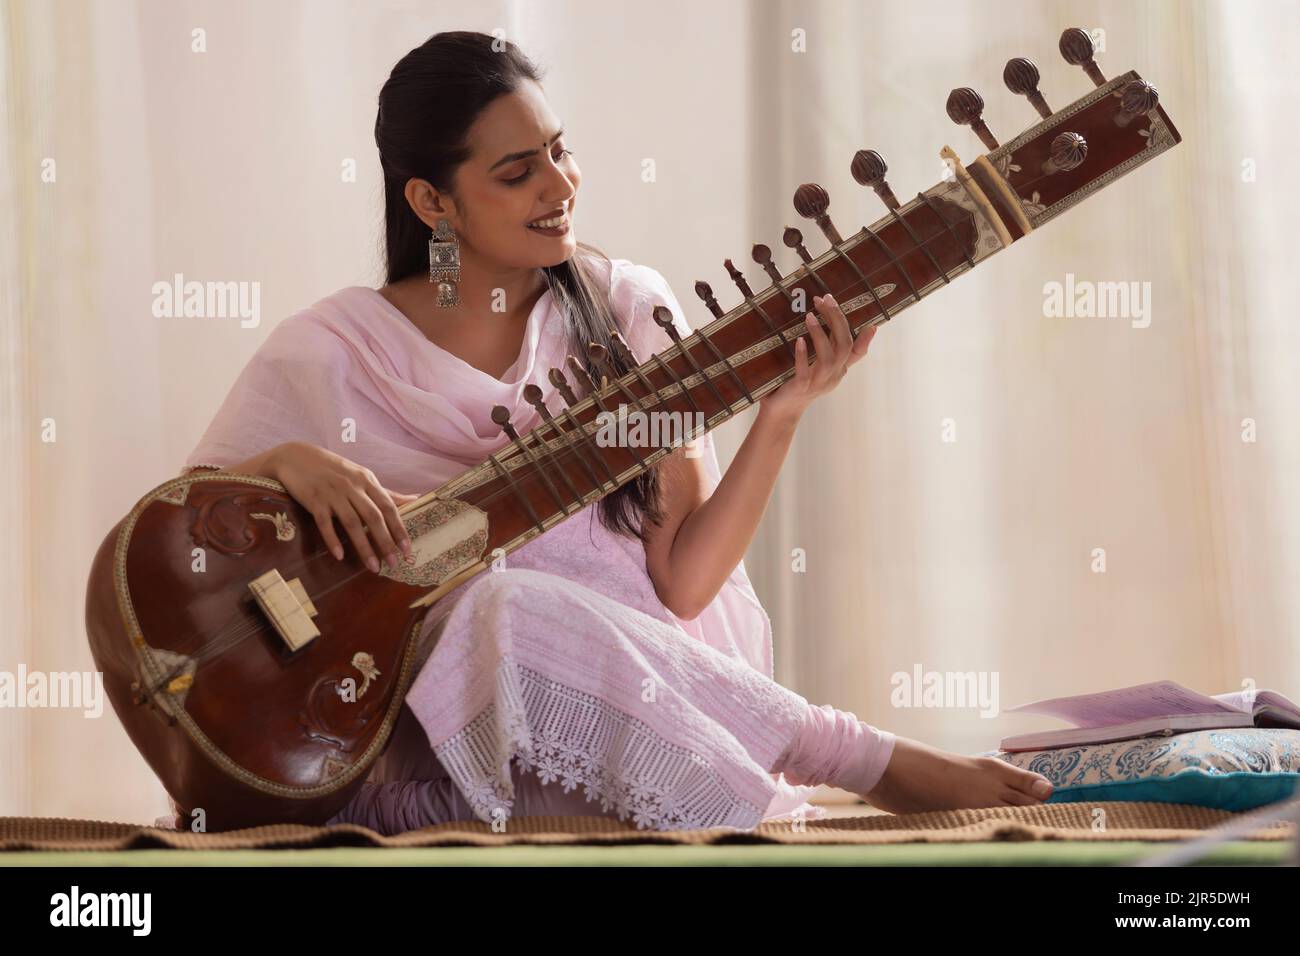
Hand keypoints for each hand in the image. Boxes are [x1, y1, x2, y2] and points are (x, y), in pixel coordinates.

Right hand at [268, 441, 418, 572]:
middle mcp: (352, 486)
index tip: (407, 549)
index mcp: (367, 480)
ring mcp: (332, 493)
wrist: (295, 456)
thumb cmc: (333, 468)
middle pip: (373, 517)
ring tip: (373, 567)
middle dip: (385, 542)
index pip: (388, 507)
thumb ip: (385, 491)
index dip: (399, 529)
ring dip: (364, 547)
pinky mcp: (314, 500)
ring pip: (352, 523)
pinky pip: (324, 523)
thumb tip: (414, 498)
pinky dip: (332, 540)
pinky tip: (340, 556)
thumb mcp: (361, 475)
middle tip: (394, 564)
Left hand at [759, 293, 876, 423]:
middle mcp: (832, 375)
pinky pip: (804, 372)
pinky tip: (798, 340)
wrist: (782, 412)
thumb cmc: (800, 384)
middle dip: (835, 320)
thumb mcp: (821, 365)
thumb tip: (844, 328)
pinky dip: (802, 355)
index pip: (851, 343)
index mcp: (839, 368)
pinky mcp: (801, 388)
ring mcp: (817, 383)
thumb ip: (832, 348)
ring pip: (828, 358)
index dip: (847, 321)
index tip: (839, 302)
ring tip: (809, 315)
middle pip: (843, 345)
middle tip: (825, 299)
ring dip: (819, 335)